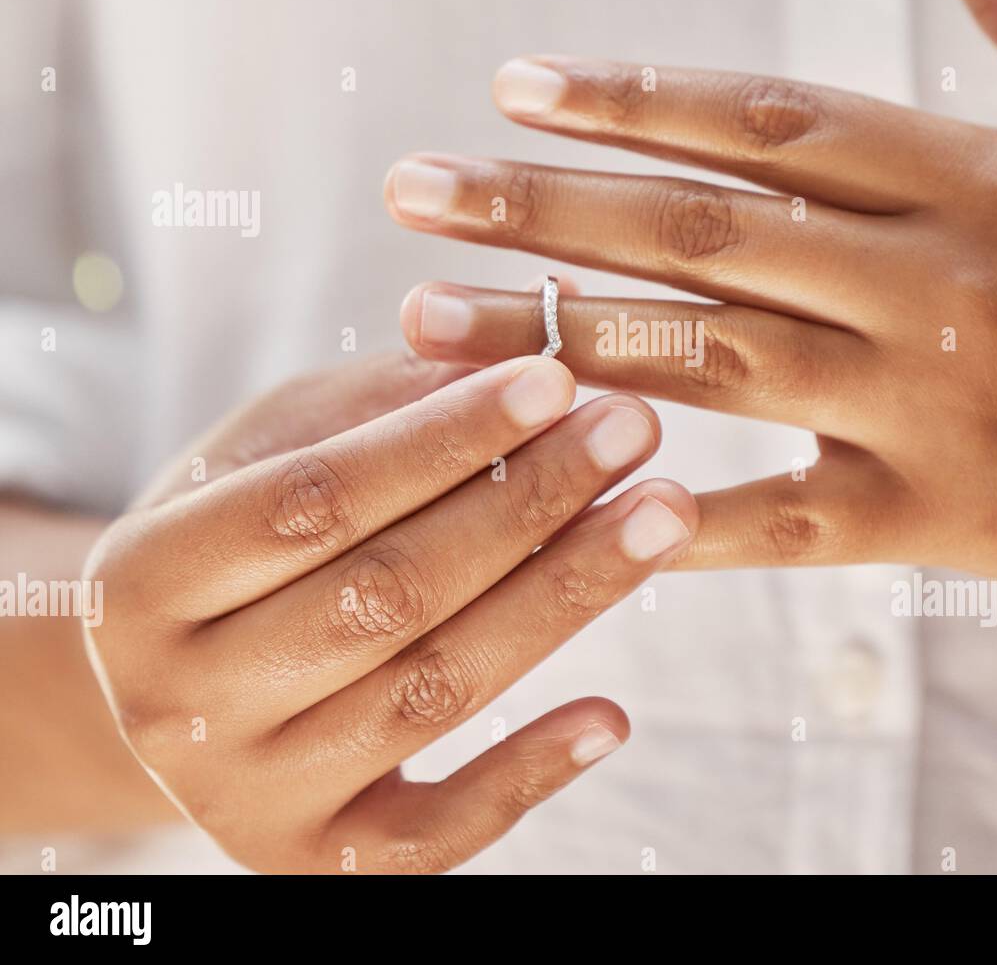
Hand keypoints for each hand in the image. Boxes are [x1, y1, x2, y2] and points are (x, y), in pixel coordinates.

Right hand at [82, 351, 695, 871]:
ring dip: (562, 597)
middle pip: (385, 593)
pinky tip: (613, 714)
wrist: (180, 688)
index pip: (316, 497)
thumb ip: (392, 392)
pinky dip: (528, 775)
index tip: (556, 377)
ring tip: (663, 516)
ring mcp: (246, 797)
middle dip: (528, 502)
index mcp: (140, 580)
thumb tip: (540, 328)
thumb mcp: (277, 445)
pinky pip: (434, 835)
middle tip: (634, 430)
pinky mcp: (315, 862)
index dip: (444, 438)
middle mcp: (178, 702)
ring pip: (430, 693)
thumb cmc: (240, 538)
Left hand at [383, 0, 996, 616]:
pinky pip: (781, 519)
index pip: (767, 120)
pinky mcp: (937, 524)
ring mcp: (928, 409)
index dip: (633, 96)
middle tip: (411, 193)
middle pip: (701, 234)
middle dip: (541, 210)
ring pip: (709, 365)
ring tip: (425, 324)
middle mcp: (932, 287)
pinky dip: (675, 514)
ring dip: (556, 342)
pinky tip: (566, 498)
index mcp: (970, 177)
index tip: (514, 83)